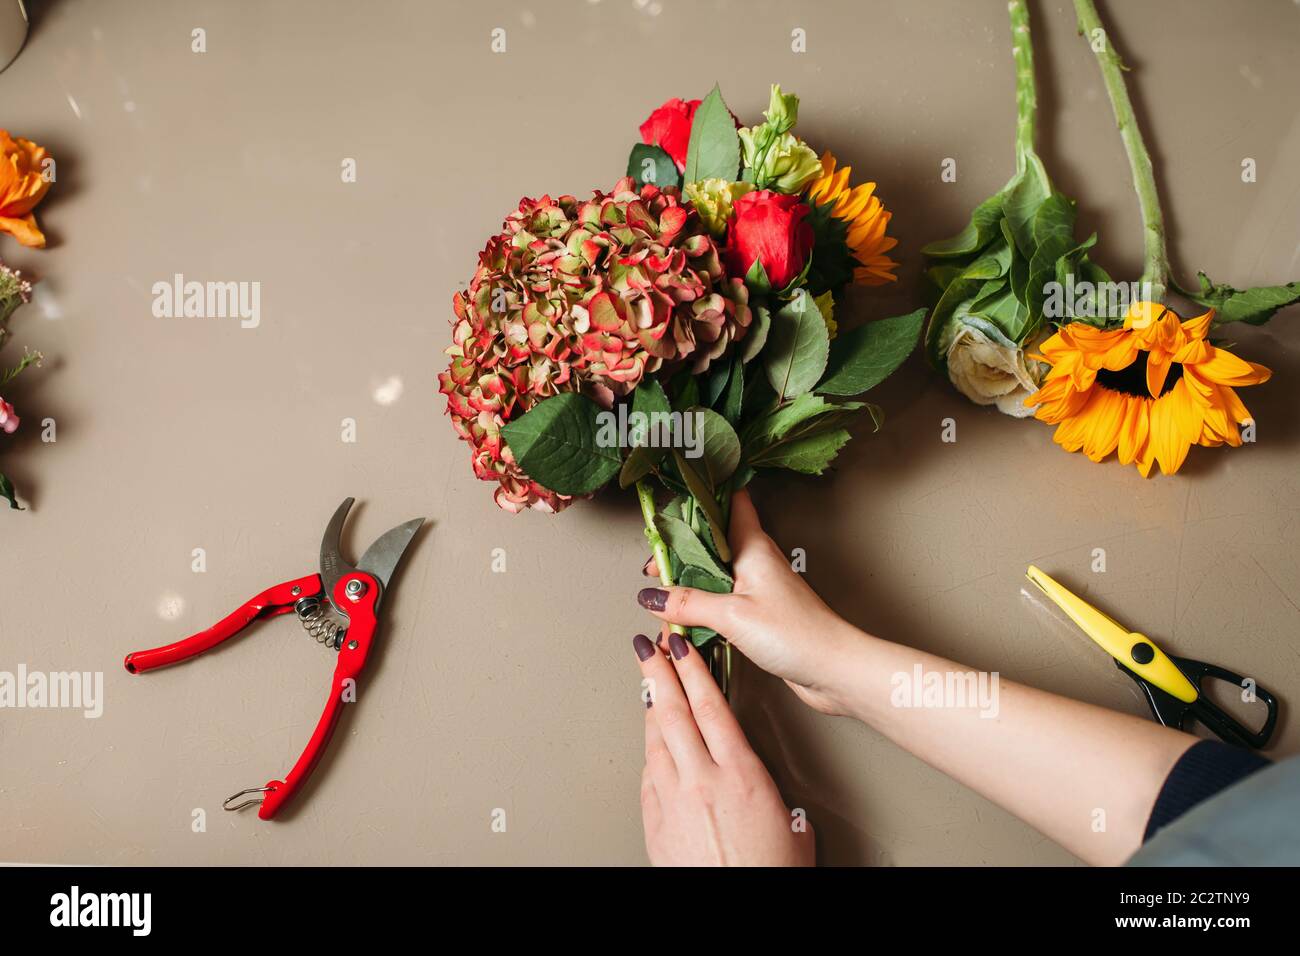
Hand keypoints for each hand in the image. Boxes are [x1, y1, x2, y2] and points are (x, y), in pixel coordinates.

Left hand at [632, 630, 813, 865]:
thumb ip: (777, 804)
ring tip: (647, 681)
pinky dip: (649, 752)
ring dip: (651, 707)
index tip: (683, 645)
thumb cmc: (770, 876)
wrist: (738, 915)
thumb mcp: (792, 830)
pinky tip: (649, 743)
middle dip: (659, 672)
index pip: (711, 706)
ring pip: (656, 740)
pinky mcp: (655, 823)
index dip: (694, 670)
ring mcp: (674, 800)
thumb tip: (780, 810)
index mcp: (742, 774)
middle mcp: (703, 781)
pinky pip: (649, 776)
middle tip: (649, 645)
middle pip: (675, 712)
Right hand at [638, 489, 862, 714]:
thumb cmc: (798, 634)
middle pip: (711, 540)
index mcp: (752, 545)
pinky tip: (686, 622)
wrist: (833, 669)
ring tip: (664, 598)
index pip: (728, 501)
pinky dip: (700, 608)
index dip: (701, 495)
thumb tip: (653, 596)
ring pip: (713, 573)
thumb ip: (688, 603)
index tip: (673, 498)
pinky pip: (721, 600)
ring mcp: (757, 586)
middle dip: (680, 550)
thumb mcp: (733, 615)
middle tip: (655, 564)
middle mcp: (755, 560)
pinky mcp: (758, 612)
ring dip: (688, 583)